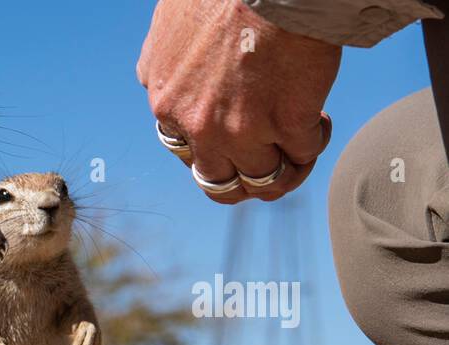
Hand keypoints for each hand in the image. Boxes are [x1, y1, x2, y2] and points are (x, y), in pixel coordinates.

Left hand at [138, 0, 340, 203]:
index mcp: (168, 105)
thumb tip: (158, 77)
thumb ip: (161, 63)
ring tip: (298, 147)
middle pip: (218, 182)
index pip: (186, 152)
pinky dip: (314, 144)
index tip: (233, 133)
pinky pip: (304, 155)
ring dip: (284, 171)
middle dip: (243, 178)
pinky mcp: (289, 123)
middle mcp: (199, 127)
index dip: (214, 147)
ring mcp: (243, 130)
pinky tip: (319, 121)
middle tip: (266, 159)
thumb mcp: (168, 28)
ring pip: (263, 181)